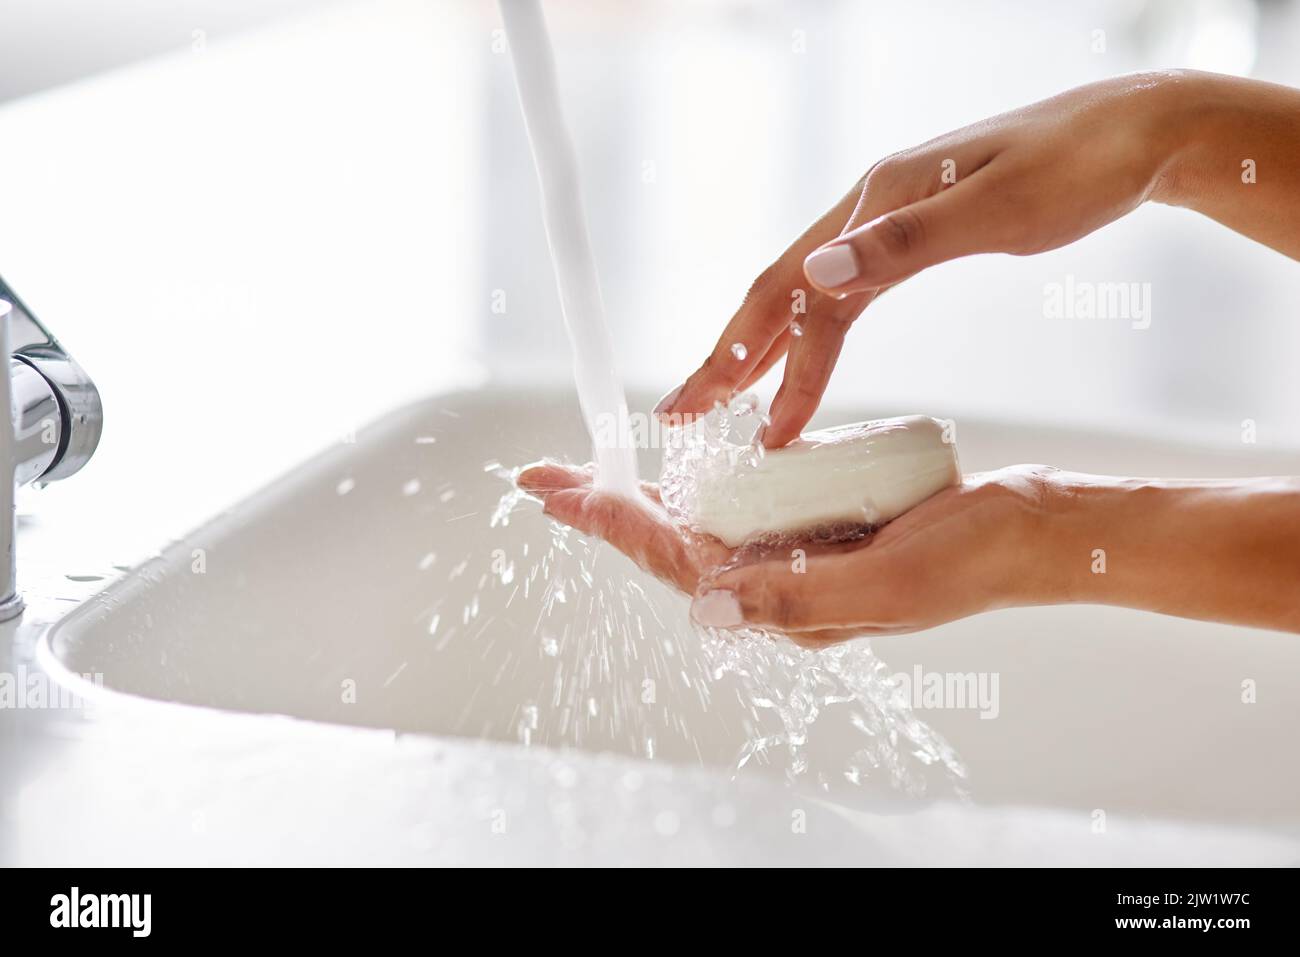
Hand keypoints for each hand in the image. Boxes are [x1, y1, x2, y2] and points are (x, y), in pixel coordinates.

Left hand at [518, 461, 1052, 644]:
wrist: (1034, 531)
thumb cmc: (973, 558)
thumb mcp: (887, 581)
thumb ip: (798, 595)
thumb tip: (706, 604)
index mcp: (790, 605)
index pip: (678, 562)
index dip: (612, 524)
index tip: (558, 492)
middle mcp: (785, 585)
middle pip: (673, 545)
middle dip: (606, 512)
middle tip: (544, 479)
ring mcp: (802, 555)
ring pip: (703, 528)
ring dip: (643, 503)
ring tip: (588, 481)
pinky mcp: (824, 525)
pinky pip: (749, 508)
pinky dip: (705, 488)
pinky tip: (682, 474)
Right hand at [654, 70, 1230, 447]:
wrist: (1132, 134)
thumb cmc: (1076, 169)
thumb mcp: (996, 210)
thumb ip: (904, 245)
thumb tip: (817, 277)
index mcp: (876, 202)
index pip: (791, 291)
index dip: (755, 361)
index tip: (736, 424)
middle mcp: (868, 210)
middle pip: (776, 291)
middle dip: (727, 358)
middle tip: (682, 414)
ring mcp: (886, 222)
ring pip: (804, 296)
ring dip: (765, 352)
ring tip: (729, 405)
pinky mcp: (911, 235)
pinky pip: (843, 296)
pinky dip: (813, 336)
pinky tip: (802, 361)